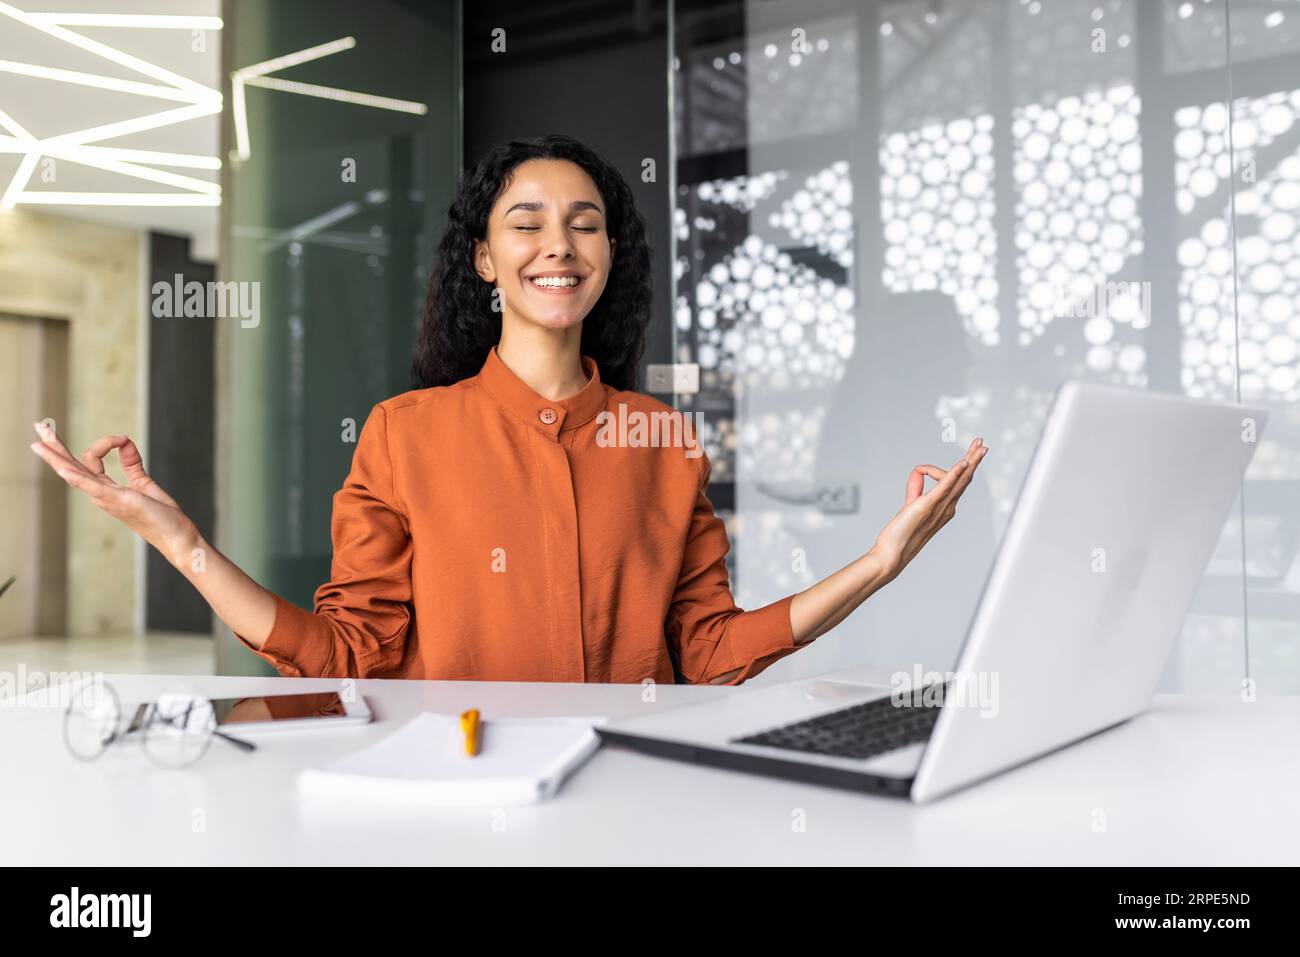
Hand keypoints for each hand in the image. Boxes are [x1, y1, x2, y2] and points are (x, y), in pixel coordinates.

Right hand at [29, 422, 197, 565]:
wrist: (176, 536)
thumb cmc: (161, 514)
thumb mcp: (143, 482)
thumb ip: (131, 463)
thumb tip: (124, 441)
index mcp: (105, 489)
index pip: (88, 460)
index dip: (105, 442)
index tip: (122, 438)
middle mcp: (100, 494)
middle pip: (70, 466)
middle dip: (54, 446)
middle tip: (38, 426)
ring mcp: (106, 498)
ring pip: (74, 473)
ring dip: (56, 457)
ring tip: (37, 442)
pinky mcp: (118, 501)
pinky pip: (93, 487)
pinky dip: (78, 477)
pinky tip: (63, 469)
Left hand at [869, 437, 988, 581]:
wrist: (893, 553)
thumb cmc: (901, 534)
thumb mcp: (910, 504)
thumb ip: (916, 487)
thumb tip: (918, 471)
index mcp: (945, 508)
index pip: (955, 482)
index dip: (943, 469)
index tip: (919, 469)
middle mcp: (947, 507)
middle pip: (965, 479)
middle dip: (974, 459)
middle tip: (982, 444)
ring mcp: (940, 507)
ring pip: (960, 480)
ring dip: (971, 461)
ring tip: (979, 446)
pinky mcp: (928, 506)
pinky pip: (945, 487)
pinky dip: (954, 473)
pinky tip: (963, 462)